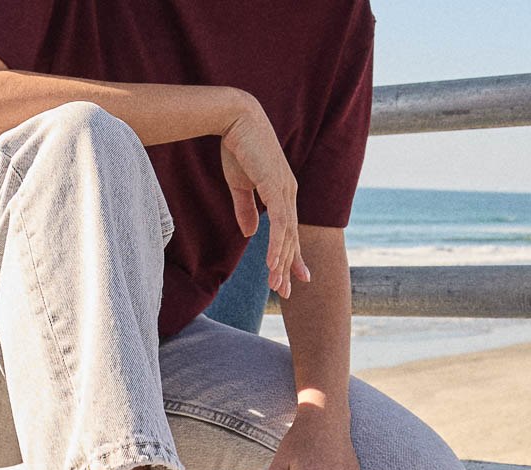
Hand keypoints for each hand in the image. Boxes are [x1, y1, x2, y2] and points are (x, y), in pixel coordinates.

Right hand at [221, 99, 309, 297]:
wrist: (234, 118)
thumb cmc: (237, 147)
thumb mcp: (240, 185)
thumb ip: (246, 210)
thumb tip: (250, 234)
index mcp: (282, 193)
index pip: (289, 231)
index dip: (292, 256)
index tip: (296, 278)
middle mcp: (288, 194)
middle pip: (291, 238)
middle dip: (288, 267)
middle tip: (286, 292)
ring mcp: (284, 191)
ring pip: (287, 235)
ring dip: (281, 262)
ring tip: (277, 285)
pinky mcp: (275, 187)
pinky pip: (280, 223)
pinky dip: (277, 245)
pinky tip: (274, 263)